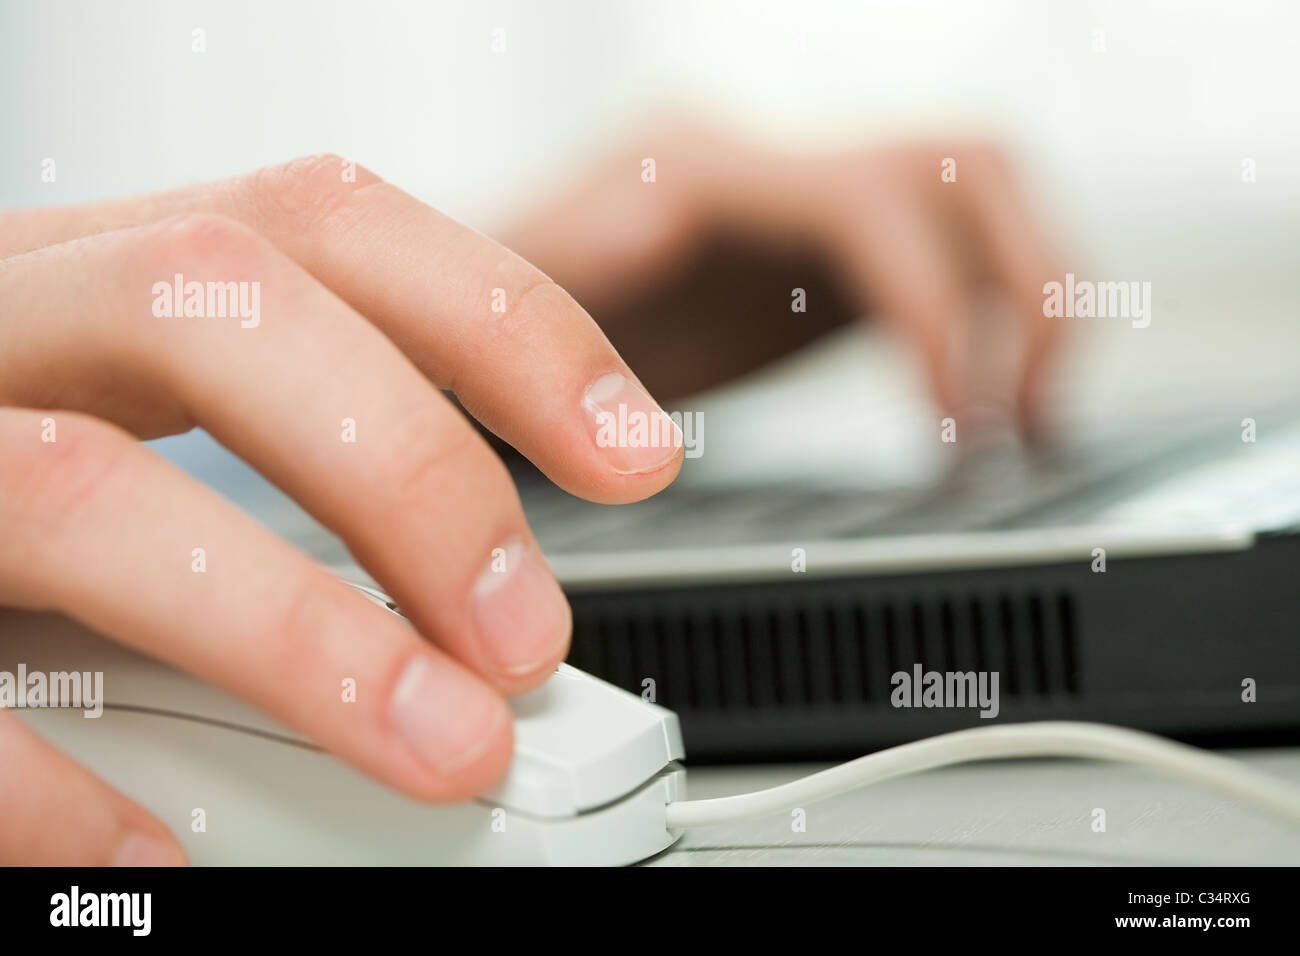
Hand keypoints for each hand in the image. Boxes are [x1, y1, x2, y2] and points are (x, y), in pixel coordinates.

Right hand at [0, 155, 681, 863]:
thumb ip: (296, 489)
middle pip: (224, 305)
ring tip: (439, 747)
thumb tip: (486, 620)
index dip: (501, 319)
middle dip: (413, 470)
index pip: (328, 225)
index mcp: (102, 280)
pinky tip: (172, 857)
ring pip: (81, 492)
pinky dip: (61, 790)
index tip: (633, 449)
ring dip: (297, 631)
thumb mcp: (144, 437)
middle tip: (530, 634)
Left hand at [502, 122, 1063, 432]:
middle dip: (1021, 299)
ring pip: (983, 202)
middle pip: (968, 167)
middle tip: (1004, 435)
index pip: (871, 199)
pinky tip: (978, 417)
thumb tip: (651, 212)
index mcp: (699, 169)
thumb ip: (562, 271)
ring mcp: (805, 209)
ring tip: (1021, 432)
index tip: (947, 428)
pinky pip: (953, 262)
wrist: (470, 331)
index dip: (932, 310)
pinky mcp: (823, 260)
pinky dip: (997, 331)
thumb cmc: (462, 325)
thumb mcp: (493, 314)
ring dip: (1032, 307)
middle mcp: (769, 168)